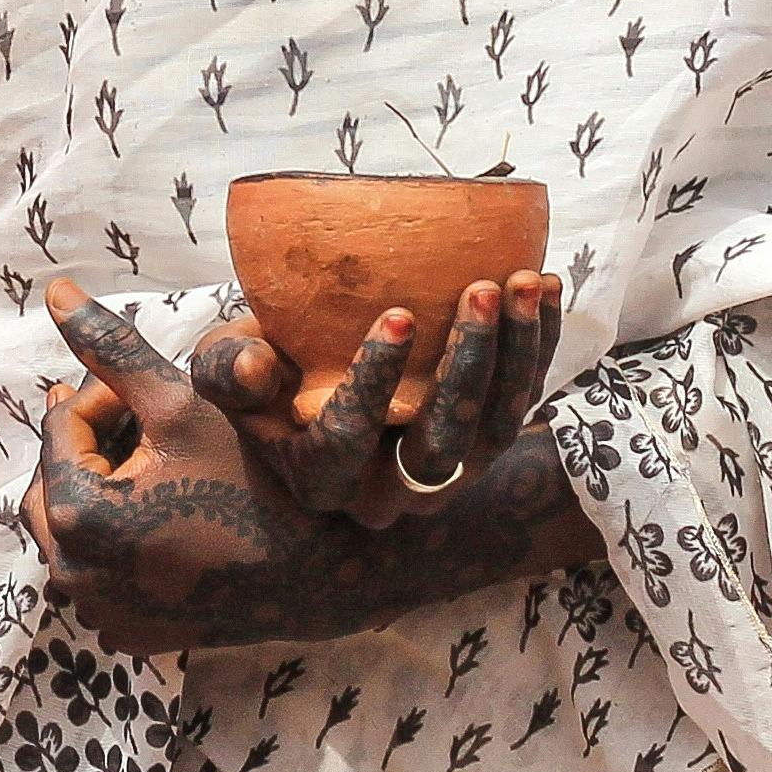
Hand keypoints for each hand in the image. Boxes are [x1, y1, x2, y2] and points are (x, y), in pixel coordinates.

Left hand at [21, 283, 375, 652]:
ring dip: (95, 489)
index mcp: (76, 514)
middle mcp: (72, 574)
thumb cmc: (252, 478)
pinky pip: (97, 575)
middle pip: (55, 482)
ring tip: (143, 459)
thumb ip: (112, 349)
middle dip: (89, 444)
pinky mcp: (124, 633)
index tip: (148, 389)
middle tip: (137, 419)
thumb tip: (52, 289)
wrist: (316, 570)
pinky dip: (111, 542)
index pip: (62, 429)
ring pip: (70, 530)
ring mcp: (97, 611)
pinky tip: (155, 512)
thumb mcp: (180, 404)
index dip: (101, 397)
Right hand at [186, 269, 566, 523]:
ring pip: (497, 427)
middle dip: (469, 366)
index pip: (350, 440)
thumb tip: (259, 366)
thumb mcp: (225, 372)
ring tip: (524, 280)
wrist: (303, 392)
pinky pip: (523, 399)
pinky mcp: (483, 441)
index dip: (375, 383)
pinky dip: (539, 344)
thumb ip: (230, 372)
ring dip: (518, 352)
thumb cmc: (260, 377)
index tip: (398, 315)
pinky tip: (546, 287)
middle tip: (480, 290)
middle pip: (445, 445)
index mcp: (323, 478)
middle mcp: (393, 492)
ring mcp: (447, 471)